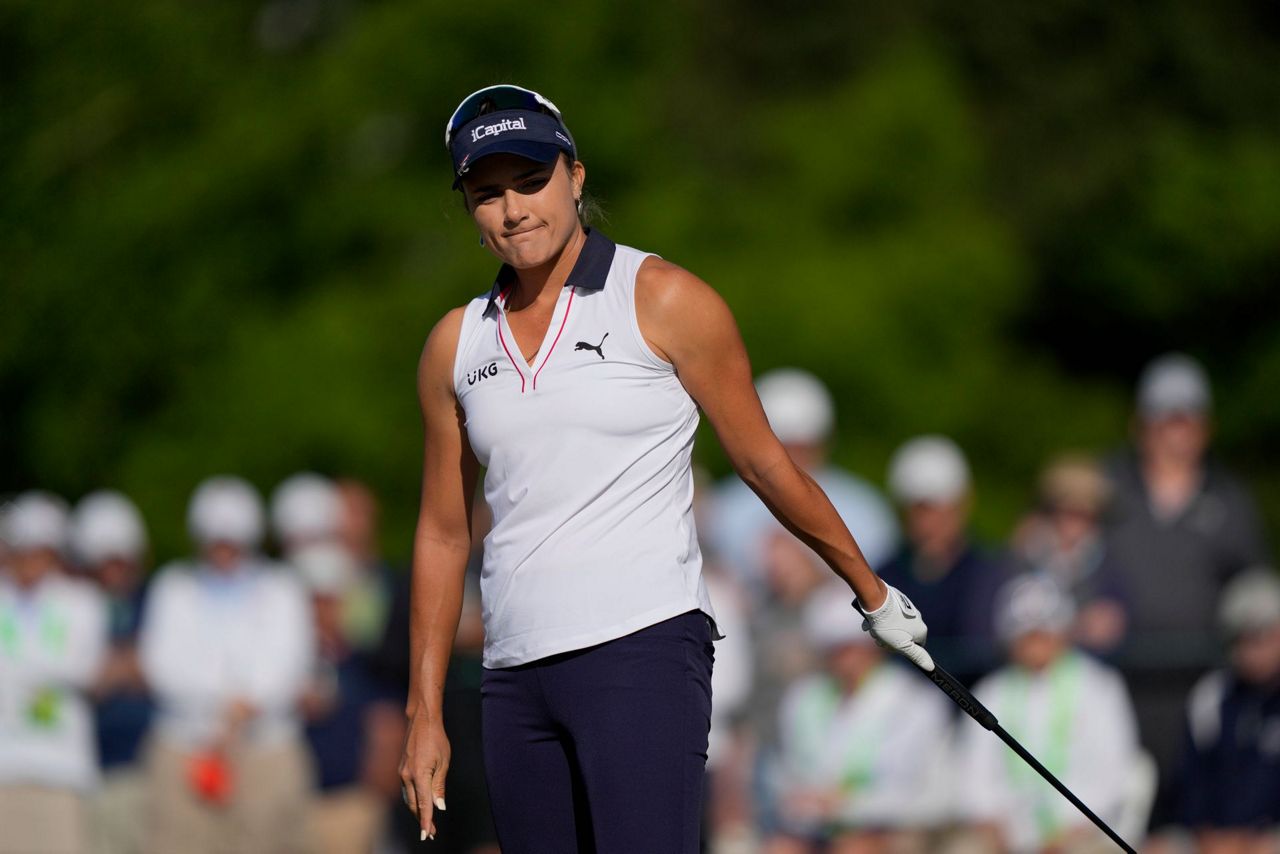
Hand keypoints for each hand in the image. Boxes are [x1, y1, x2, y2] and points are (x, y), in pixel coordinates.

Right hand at [399, 708, 449, 841]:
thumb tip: (439, 806)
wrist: (421, 720)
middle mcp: (406, 776)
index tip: (427, 835)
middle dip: (422, 820)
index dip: (426, 821)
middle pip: (414, 805)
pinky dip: (412, 800)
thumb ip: (439, 786)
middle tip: (431, 834)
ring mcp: (401, 772)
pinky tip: (418, 805)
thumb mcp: (443, 762)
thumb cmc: (435, 738)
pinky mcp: (400, 769)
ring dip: (416, 812)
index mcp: (419, 774)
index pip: (423, 804)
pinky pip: (406, 789)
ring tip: (427, 823)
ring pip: (409, 798)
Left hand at [854, 583, 933, 670]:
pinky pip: (888, 616)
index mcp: (921, 630)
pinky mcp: (896, 602)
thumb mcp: (901, 645)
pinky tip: (870, 620)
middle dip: (888, 639)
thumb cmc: (888, 625)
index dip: (902, 649)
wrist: (876, 600)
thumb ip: (916, 656)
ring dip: (881, 630)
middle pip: (902, 636)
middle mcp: (917, 618)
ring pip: (893, 626)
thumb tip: (931, 668)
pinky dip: (879, 620)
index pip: (915, 646)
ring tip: (872, 627)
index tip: (892, 645)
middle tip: (879, 636)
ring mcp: (906, 609)